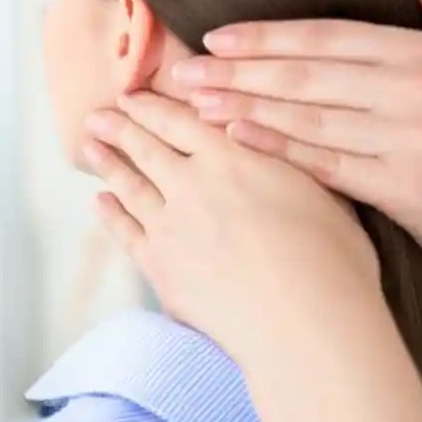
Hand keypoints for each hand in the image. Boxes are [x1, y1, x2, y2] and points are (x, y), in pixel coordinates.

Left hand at [82, 91, 377, 350]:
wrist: (305, 326)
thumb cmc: (332, 260)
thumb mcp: (319, 189)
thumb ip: (282, 158)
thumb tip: (258, 134)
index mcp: (232, 158)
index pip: (180, 120)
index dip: (153, 105)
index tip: (133, 94)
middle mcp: (192, 185)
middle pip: (145, 147)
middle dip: (120, 127)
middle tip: (98, 115)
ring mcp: (170, 227)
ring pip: (129, 185)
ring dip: (107, 164)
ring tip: (89, 148)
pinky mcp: (161, 268)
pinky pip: (126, 234)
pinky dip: (110, 214)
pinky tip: (101, 203)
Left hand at [171, 0, 421, 286]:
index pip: (327, 36)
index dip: (266, 35)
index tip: (213, 37)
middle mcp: (418, 92)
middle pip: (307, 75)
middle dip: (237, 71)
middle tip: (181, 72)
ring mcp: (411, 140)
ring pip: (308, 117)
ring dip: (242, 107)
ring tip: (193, 102)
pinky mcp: (404, 188)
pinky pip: (324, 163)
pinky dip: (275, 148)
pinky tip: (233, 136)